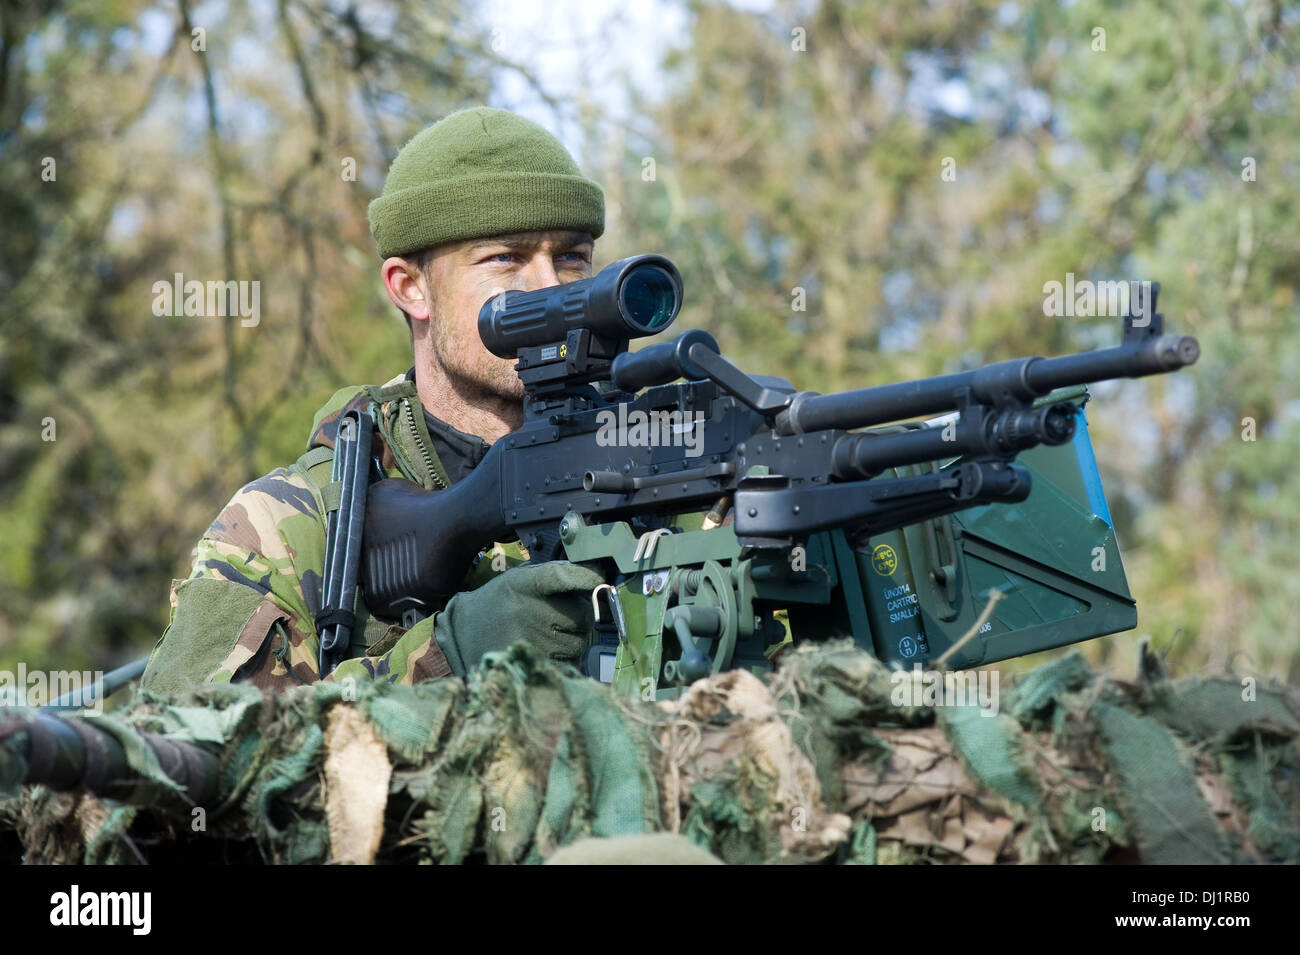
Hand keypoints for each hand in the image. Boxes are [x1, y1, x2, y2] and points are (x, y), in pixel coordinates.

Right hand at [432, 561, 604, 675]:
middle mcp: (528, 612)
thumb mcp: (519, 579)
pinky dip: (565, 657)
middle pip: (582, 614)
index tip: (599, 579)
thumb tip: (595, 574)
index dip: (588, 577)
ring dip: (573, 638)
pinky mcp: (533, 666)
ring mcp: (531, 641)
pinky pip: (568, 662)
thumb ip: (555, 575)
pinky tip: (547, 650)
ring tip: (549, 633)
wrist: (464, 634)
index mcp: (525, 585)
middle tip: (565, 614)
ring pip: (579, 642)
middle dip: (581, 615)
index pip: (566, 576)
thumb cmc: (499, 603)